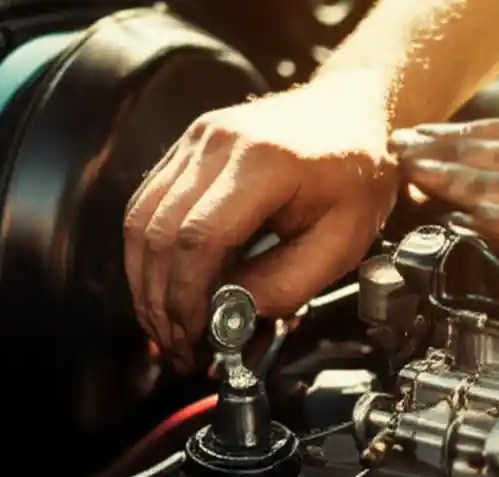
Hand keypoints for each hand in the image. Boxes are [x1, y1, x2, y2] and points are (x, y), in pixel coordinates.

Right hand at [124, 81, 396, 371]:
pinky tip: (163, 284)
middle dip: (160, 299)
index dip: (188, 296)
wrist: (352, 109)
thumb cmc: (356, 171)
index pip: (200, 238)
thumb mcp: (344, 239)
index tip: (197, 335)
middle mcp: (219, 143)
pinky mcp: (189, 146)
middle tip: (175, 344)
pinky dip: (148, 251)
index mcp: (264, 164)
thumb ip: (290, 282)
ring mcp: (198, 139)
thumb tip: (237, 313)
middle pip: (159, 231)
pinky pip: (149, 201)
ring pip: (141, 217)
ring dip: (145, 280)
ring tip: (165, 324)